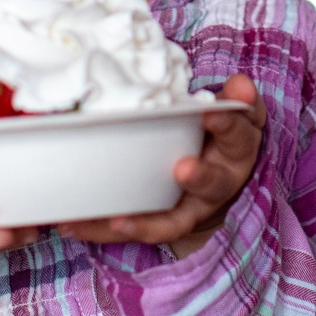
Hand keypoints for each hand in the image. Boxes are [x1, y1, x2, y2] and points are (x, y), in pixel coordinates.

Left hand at [59, 75, 267, 258]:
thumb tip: (240, 83)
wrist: (219, 180)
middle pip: (212, 184)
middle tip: (183, 169)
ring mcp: (190, 209)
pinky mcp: (161, 224)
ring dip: (144, 222)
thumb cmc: (220, 136)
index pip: (237, 134)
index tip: (211, 110)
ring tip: (116, 219)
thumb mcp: (235, 114)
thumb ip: (238, 99)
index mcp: (236, 150)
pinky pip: (135, 230)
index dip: (226, 122)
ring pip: (172, 221)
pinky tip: (75, 224)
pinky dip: (105, 232)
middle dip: (199, 176)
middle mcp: (217, 184)